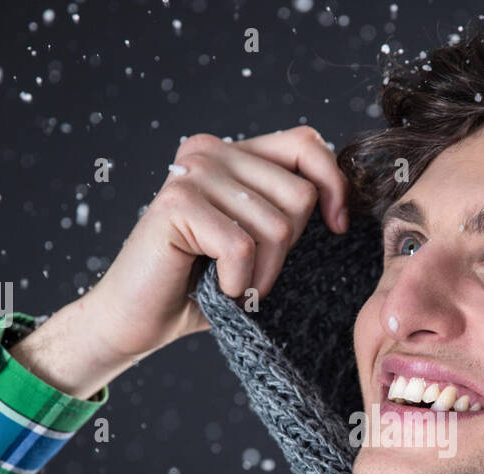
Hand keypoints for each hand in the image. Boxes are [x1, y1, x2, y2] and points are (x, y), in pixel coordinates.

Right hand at [80, 125, 350, 358]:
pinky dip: (238, 282)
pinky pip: (242, 247)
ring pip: (276, 226)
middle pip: (299, 195)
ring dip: (262, 273)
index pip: (307, 143)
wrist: (138, 319)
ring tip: (232, 283)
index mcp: (232, 152)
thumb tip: (345, 203)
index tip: (336, 227)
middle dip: (287, 250)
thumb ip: (286, 209)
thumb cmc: (202, 286)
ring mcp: (192, 173)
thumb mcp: (258, 241)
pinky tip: (217, 288)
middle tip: (251, 272)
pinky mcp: (177, 203)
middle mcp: (210, 150)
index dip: (334, 186)